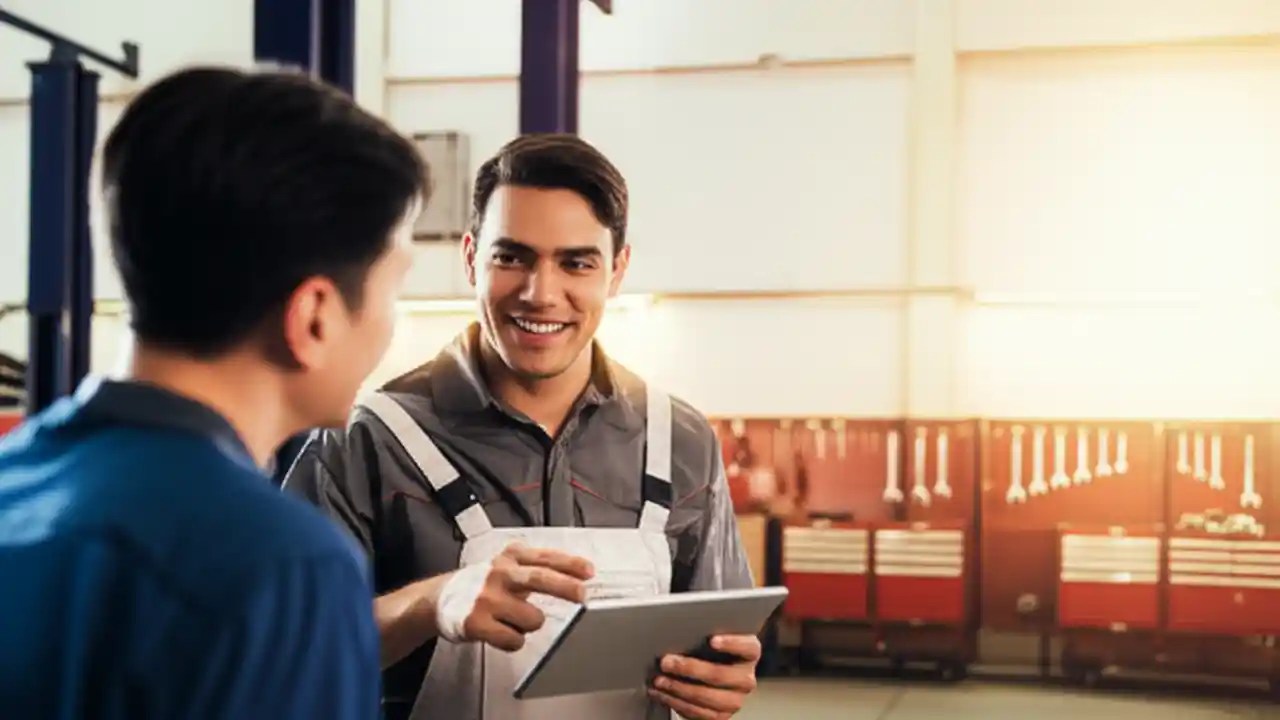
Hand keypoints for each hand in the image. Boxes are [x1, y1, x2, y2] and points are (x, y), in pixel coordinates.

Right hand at [436, 542, 594, 651]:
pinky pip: (513, 639)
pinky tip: (502, 632)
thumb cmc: (485, 584)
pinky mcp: (477, 622)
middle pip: (539, 578)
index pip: (546, 557)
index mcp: (511, 557)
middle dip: (565, 586)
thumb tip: (577, 576)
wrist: (441, 597)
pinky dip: (514, 640)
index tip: (588, 572)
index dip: (570, 564)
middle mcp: (499, 574)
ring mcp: (487, 598)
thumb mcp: (510, 565)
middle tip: (582, 595)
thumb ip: (539, 567)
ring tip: (516, 620)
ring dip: (532, 624)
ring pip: (532, 618)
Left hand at [648, 634, 760, 718]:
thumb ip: (703, 632)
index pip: (748, 647)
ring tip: (659, 680)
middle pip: (720, 675)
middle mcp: (746, 678)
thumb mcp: (711, 637)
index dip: (732, 644)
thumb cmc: (709, 650)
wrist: (713, 673)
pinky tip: (662, 693)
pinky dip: (676, 702)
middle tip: (666, 662)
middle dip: (689, 668)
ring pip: (707, 697)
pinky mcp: (721, 716)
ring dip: (678, 688)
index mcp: (750, 653)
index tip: (712, 640)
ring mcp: (735, 699)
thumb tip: (678, 629)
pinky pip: (698, 713)